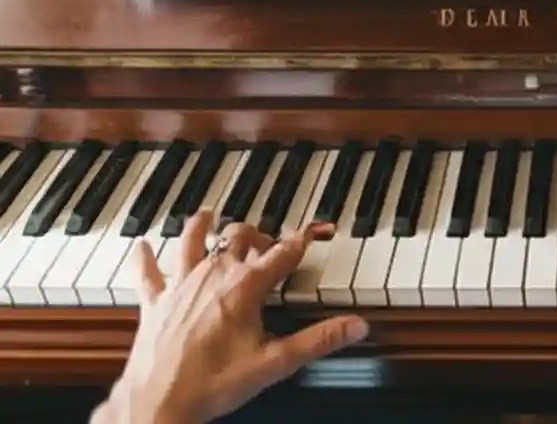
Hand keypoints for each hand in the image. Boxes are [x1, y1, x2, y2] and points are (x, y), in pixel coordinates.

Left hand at [91, 210, 369, 423]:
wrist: (158, 402)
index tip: (312, 231)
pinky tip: (142, 245)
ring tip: (207, 213)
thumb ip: (318, 341)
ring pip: (193, 242)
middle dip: (257, 234)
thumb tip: (354, 326)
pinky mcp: (155, 303)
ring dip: (201, 226)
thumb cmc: (212, 383)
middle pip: (238, 238)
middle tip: (267, 239)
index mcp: (244, 287)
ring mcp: (181, 286)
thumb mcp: (274, 363)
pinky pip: (148, 272)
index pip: (281, 253)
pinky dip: (145, 257)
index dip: (300, 240)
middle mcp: (212, 276)